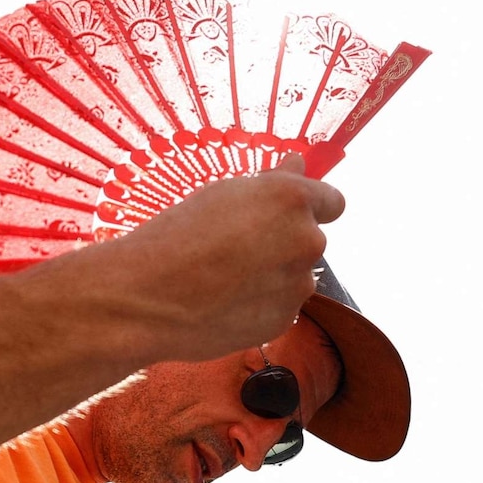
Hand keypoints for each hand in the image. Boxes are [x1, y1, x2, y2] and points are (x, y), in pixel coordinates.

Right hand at [97, 155, 345, 362]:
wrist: (149, 298)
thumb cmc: (176, 236)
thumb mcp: (221, 194)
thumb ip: (272, 182)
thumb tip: (299, 163)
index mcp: (291, 200)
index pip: (333, 202)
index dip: (311, 208)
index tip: (286, 216)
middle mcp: (306, 240)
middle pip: (310, 239)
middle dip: (285, 243)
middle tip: (237, 248)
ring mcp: (298, 284)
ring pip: (296, 276)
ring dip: (274, 276)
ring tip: (225, 279)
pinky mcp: (285, 319)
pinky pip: (281, 306)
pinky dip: (262, 305)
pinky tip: (225, 303)